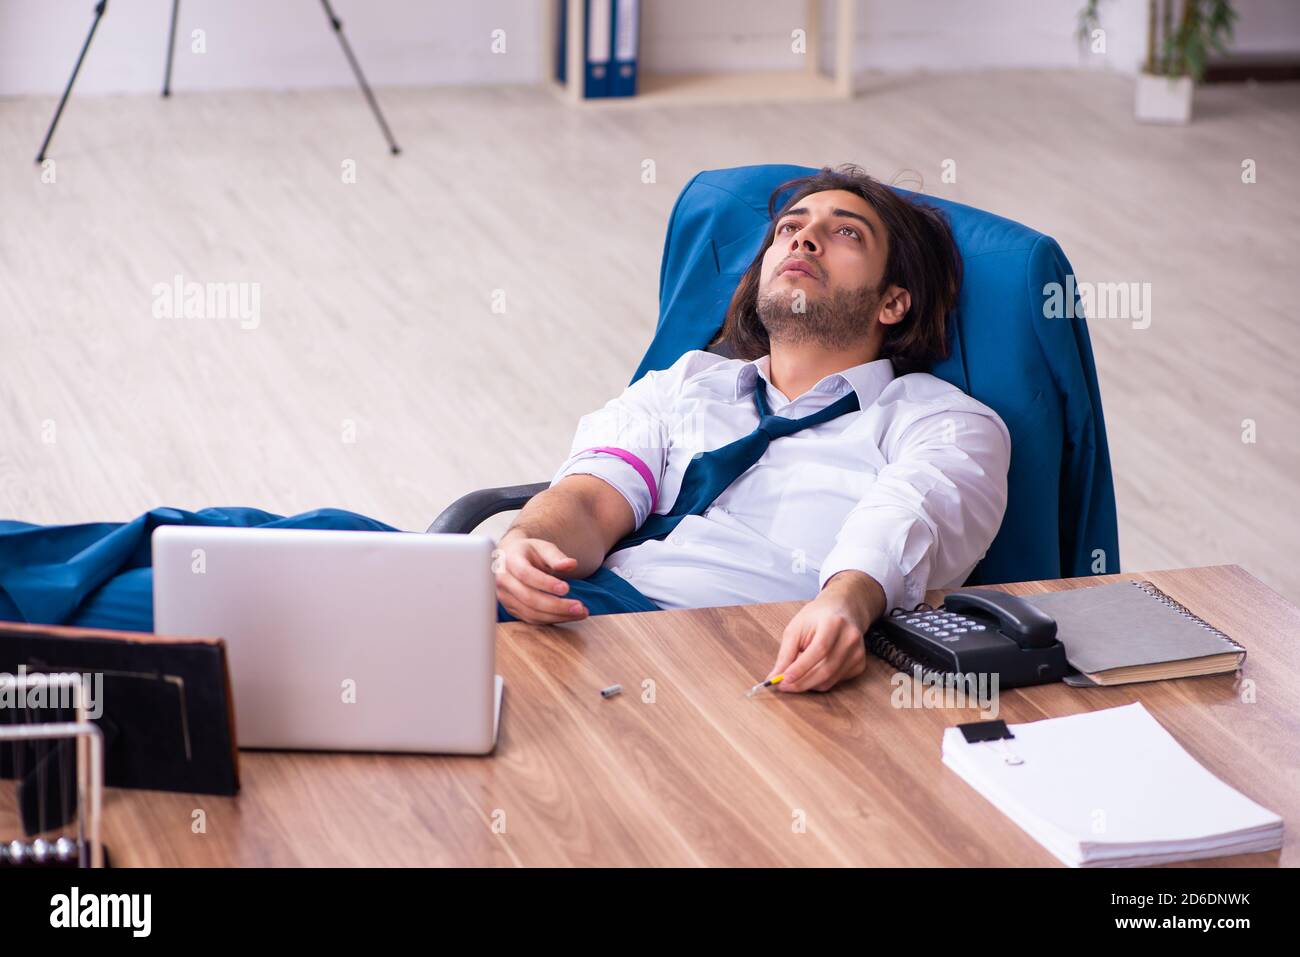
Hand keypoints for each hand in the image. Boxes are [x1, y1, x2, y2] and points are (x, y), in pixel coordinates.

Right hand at [493, 535, 588, 623]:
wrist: (510, 559)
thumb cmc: (529, 552)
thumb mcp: (543, 547)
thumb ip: (556, 556)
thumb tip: (571, 564)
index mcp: (509, 561)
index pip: (525, 574)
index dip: (545, 583)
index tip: (566, 588)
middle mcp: (503, 581)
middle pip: (529, 598)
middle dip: (556, 605)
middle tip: (579, 607)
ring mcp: (505, 598)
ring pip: (531, 613)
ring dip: (557, 616)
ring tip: (579, 613)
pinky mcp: (511, 610)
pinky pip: (532, 619)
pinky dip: (552, 619)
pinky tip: (568, 616)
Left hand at [768, 571, 884, 692]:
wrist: (842, 610)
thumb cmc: (816, 617)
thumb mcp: (796, 628)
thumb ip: (786, 653)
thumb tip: (775, 676)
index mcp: (834, 623)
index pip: (819, 650)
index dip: (801, 668)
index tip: (783, 680)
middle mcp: (850, 638)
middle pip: (826, 669)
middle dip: (801, 682)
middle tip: (784, 686)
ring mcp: (858, 653)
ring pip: (830, 680)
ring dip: (808, 684)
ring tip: (794, 678)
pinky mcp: (860, 664)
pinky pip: (835, 681)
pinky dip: (819, 682)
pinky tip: (811, 672)